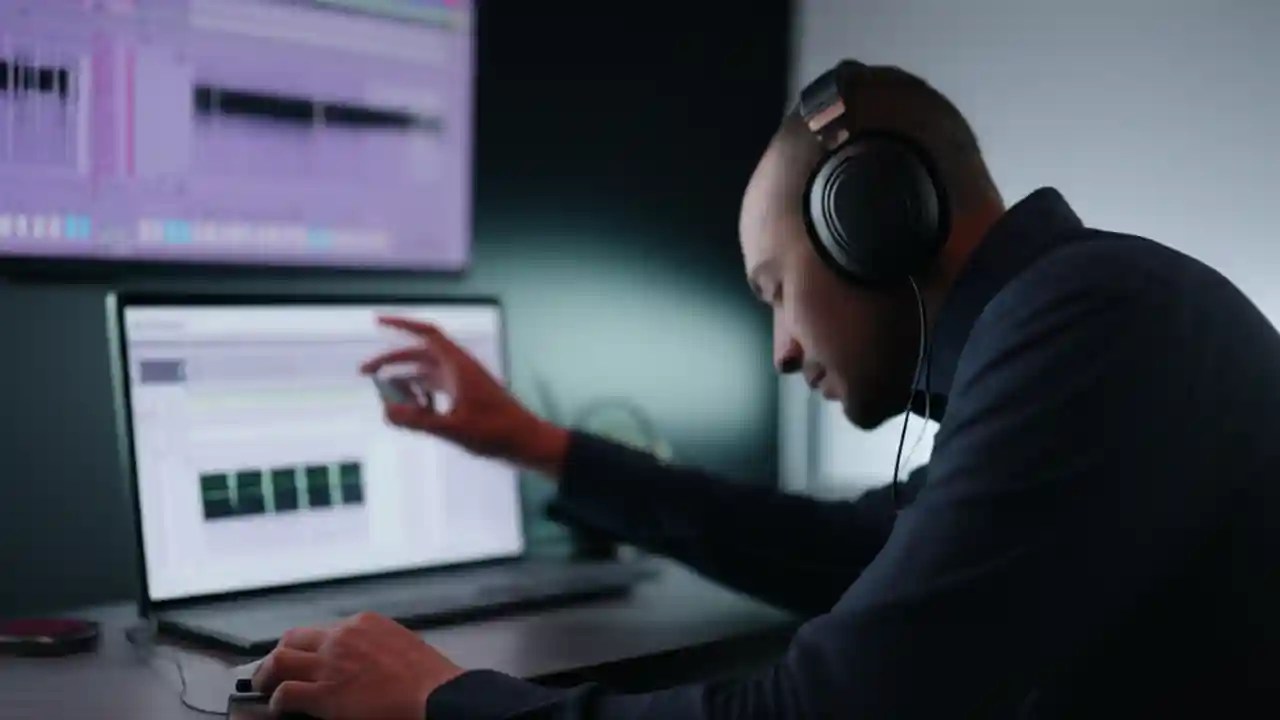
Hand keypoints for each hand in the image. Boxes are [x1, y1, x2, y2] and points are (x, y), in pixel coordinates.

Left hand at [251, 612, 463, 719]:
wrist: (435, 696)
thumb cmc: (429, 678)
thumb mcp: (402, 645)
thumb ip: (375, 647)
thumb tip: (361, 663)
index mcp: (363, 624)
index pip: (322, 631)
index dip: (309, 647)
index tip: (306, 659)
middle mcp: (341, 637)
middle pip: (293, 639)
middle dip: (280, 654)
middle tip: (273, 670)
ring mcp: (329, 664)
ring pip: (279, 661)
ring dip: (266, 675)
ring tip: (262, 686)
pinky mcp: (323, 694)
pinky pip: (285, 693)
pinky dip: (276, 700)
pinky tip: (279, 708)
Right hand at [361, 316, 568, 475]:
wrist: (525, 441)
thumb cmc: (496, 433)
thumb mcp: (453, 429)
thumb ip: (419, 421)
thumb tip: (386, 411)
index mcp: (459, 365)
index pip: (427, 334)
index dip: (402, 324)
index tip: (379, 321)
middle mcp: (459, 368)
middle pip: (418, 354)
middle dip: (391, 360)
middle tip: (364, 373)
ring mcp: (462, 381)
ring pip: (425, 372)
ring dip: (405, 381)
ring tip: (387, 399)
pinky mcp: (464, 395)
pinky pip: (434, 386)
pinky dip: (420, 394)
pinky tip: (414, 411)